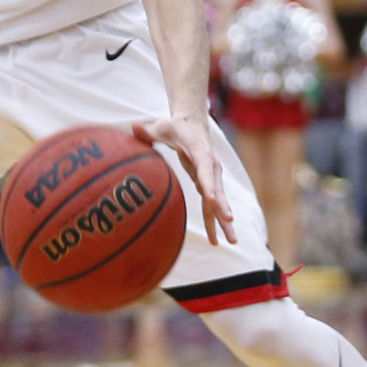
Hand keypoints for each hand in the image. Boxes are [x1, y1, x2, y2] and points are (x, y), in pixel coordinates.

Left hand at [132, 113, 236, 245]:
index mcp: (200, 151)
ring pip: (218, 202)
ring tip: (232, 241)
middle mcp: (210, 166)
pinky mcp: (208, 185)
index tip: (209, 196)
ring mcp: (211, 177)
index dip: (207, 181)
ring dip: (224, 221)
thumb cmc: (176, 127)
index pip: (205, 168)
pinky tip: (215, 240)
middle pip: (217, 188)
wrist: (193, 125)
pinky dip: (215, 223)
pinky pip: (212, 206)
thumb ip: (148, 130)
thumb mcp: (162, 126)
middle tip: (228, 220)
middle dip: (222, 204)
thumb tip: (133, 127)